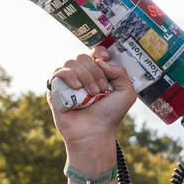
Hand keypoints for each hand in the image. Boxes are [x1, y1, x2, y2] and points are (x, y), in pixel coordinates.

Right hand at [48, 47, 138, 161]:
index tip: (105, 58)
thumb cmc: (110, 115)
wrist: (94, 132)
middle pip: (84, 56)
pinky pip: (59, 72)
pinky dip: (69, 76)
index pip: (95, 52)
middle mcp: (82, 75)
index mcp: (98, 73)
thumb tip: (101, 60)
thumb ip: (121, 72)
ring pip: (72, 62)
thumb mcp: (127, 93)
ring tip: (92, 94)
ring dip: (85, 76)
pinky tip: (77, 88)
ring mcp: (68, 81)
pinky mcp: (56, 89)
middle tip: (102, 89)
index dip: (99, 51)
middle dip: (95, 71)